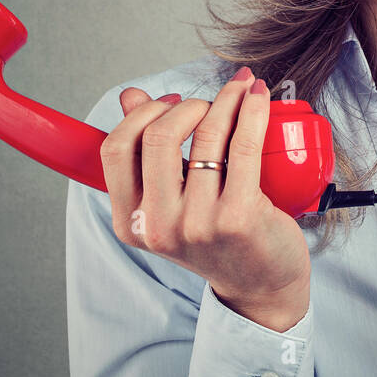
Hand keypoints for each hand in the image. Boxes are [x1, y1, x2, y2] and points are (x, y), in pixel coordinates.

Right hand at [98, 66, 311, 331]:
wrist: (261, 285)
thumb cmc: (217, 238)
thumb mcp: (171, 201)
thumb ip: (147, 151)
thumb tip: (130, 95)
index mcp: (132, 223)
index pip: (116, 149)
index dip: (142, 115)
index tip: (170, 102)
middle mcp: (159, 226)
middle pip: (157, 137)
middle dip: (186, 105)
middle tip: (208, 104)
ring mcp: (199, 223)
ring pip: (206, 136)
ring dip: (226, 100)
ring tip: (240, 91)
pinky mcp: (239, 216)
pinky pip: (243, 145)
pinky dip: (251, 111)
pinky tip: (257, 95)